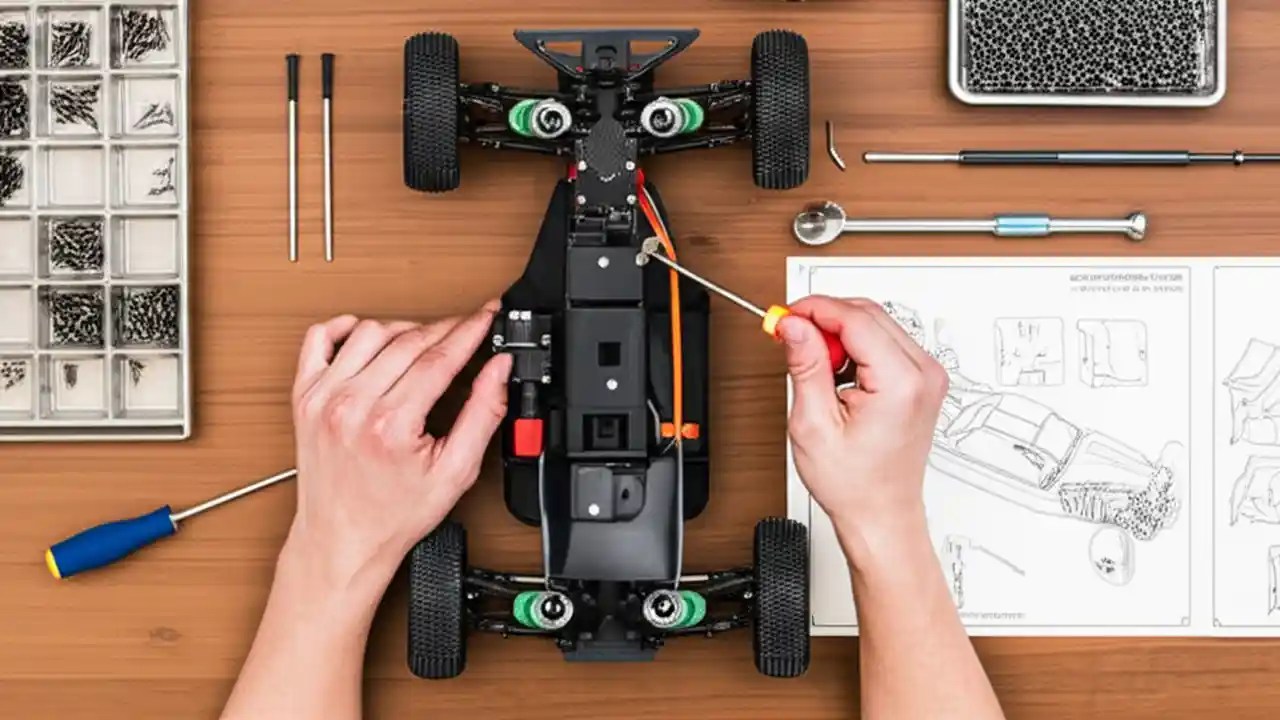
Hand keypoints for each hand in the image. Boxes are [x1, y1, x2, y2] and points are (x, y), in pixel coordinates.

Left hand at [284, 302, 511, 590]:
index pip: (439, 357)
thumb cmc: (392, 515)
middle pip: (408, 340)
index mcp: (390, 424)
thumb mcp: (456, 472)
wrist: (343, 540)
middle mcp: (351, 405)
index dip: (470, 331)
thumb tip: (498, 369)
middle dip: (445, 328)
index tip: (486, 316)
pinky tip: (367, 335)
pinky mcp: (305, 396)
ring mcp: (323, 398)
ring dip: (404, 327)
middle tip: (466, 329)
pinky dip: (345, 327)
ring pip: (370, 331)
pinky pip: (318, 339)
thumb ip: (484, 414)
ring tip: (424, 342)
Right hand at [779, 296, 947, 564]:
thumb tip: (795, 326)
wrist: (880, 514)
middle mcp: (924, 374)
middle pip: (868, 314)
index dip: (814, 309)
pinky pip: (886, 342)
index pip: (855, 318)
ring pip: (876, 324)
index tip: (786, 316)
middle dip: (824, 319)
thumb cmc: (854, 484)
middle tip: (791, 337)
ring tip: (817, 370)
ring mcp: (928, 376)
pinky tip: (838, 375)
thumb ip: (805, 365)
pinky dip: (856, 348)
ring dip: (840, 334)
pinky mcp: (922, 380)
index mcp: (901, 384)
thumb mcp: (814, 423)